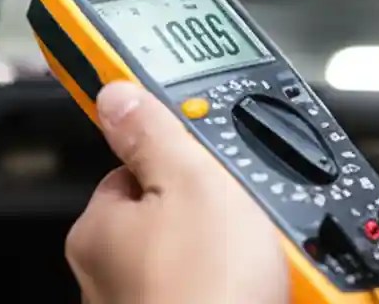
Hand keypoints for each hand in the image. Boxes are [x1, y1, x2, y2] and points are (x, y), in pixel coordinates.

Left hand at [65, 81, 287, 303]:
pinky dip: (253, 293)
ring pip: (208, 266)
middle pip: (177, 222)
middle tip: (256, 215)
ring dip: (243, 259)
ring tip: (277, 260)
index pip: (134, 172)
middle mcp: (114, 278)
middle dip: (221, 217)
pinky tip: (277, 293)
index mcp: (101, 230)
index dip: (179, 160)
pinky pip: (229, 298)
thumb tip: (117, 95)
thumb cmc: (203, 294)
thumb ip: (155, 133)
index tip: (207, 157)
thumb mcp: (191, 181)